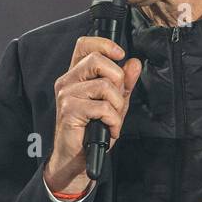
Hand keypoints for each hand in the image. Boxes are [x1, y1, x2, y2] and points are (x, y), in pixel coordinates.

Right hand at [44, 36, 141, 194]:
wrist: (78, 158)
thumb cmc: (93, 130)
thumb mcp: (115, 103)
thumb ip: (124, 83)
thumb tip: (134, 63)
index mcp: (77, 74)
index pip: (84, 44)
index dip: (104, 44)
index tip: (120, 55)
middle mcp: (68, 80)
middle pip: (97, 60)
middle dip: (117, 80)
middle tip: (116, 101)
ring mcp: (66, 94)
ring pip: (104, 86)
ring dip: (117, 106)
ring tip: (112, 119)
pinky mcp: (69, 110)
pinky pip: (103, 107)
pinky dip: (113, 121)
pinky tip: (109, 129)